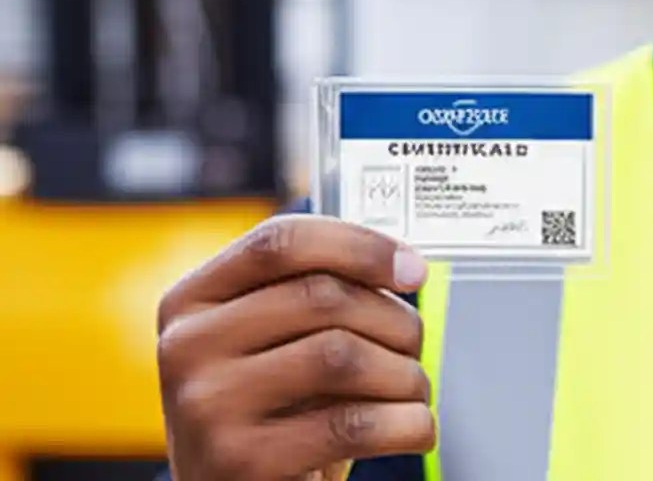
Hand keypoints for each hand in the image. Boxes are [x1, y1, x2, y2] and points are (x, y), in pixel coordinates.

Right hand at [157, 215, 433, 479]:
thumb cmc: (270, 412)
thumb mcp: (271, 344)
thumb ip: (315, 296)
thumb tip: (405, 267)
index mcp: (193, 299)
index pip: (281, 241)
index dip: (360, 246)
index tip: (413, 269)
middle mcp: (187, 347)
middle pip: (321, 296)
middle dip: (394, 318)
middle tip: (417, 343)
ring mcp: (208, 406)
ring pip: (341, 355)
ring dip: (404, 372)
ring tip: (415, 391)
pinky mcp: (243, 463)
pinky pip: (351, 424)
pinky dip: (405, 422)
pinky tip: (414, 427)